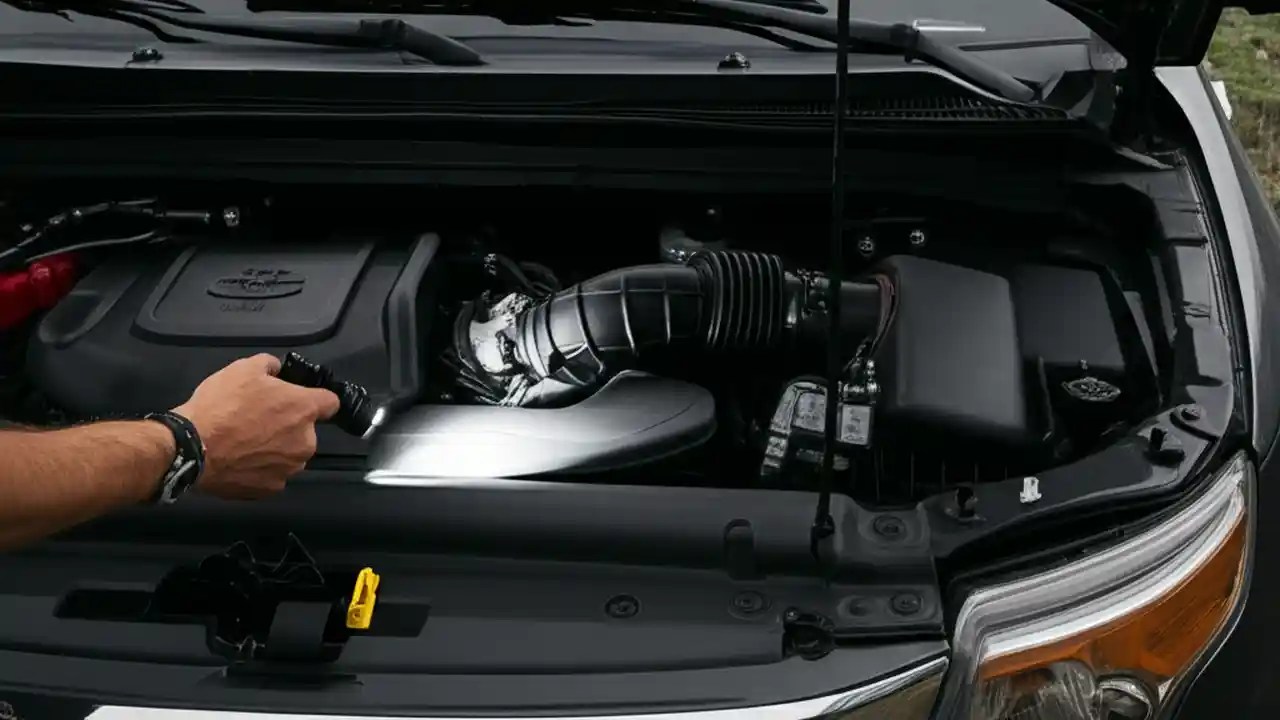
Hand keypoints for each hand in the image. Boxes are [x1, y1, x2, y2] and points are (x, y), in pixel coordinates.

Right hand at [173, 354, 339, 499]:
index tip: (301, 400)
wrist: (191, 448)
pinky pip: (272, 474)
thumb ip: (269, 365)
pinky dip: (260, 468)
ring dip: (275, 449)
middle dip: (288, 426)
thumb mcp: (243, 369)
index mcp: (304, 410)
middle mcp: (305, 442)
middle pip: (306, 431)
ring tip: (245, 442)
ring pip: (289, 455)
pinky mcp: (271, 489)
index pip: (330, 403)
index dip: (316, 399)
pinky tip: (239, 460)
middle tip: (258, 420)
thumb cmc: (221, 406)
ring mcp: (289, 469)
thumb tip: (276, 369)